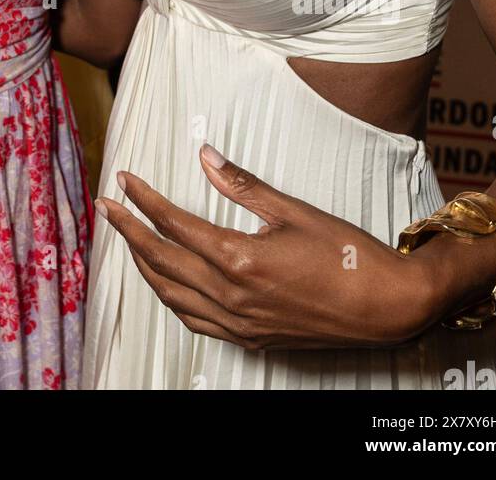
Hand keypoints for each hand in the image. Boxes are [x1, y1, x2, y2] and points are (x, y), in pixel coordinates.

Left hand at [94, 145, 441, 350]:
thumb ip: (241, 184)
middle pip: (161, 260)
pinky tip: (166, 281)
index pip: (173, 224)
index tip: (124, 179)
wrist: (388, 307)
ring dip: (143, 265)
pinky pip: (195, 321)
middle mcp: (231, 296)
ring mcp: (239, 323)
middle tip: (107, 207)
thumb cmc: (347, 254)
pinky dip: (171, 297)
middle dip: (128, 231)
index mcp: (238, 259)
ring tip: (128, 239)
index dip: (143, 199)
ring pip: (171, 294)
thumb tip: (204, 155)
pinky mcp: (251, 339)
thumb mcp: (293, 209)